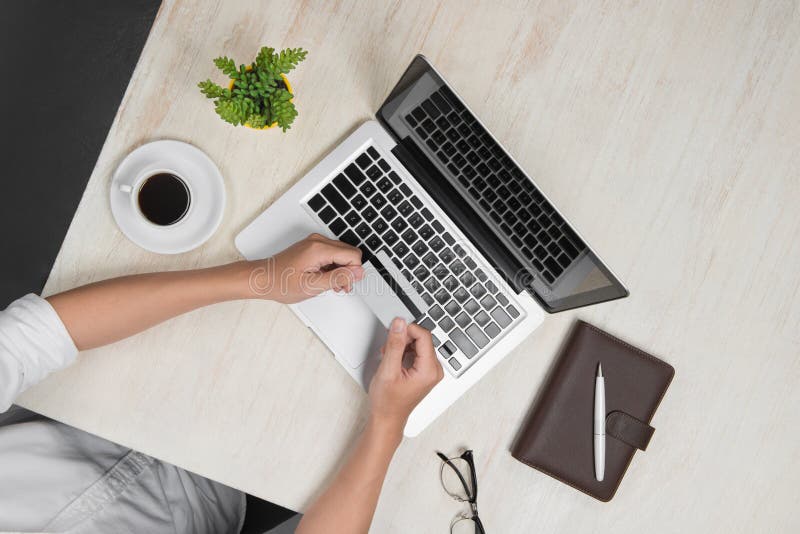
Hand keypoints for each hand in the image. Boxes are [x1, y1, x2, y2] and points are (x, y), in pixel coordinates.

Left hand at [249, 233, 363, 303]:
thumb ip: (338, 278)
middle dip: (348, 271)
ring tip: (329, 284)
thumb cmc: (281, 282)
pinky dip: (332, 267)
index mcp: (319, 248)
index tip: (344, 284)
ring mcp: (315, 242)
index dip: (353, 272)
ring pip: (342, 254)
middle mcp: (318, 241)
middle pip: (349, 253)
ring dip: (340, 270)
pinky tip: (324, 278)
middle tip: (338, 287)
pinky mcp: (312, 247)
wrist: (263, 278)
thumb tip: (357, 272)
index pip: (353, 255)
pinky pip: (332, 254)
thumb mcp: (312, 286)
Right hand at [368, 318, 443, 432]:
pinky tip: (394, 359)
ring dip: (403, 345)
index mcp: (429, 370)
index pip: (424, 336)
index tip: (395, 330)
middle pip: (423, 339)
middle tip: (389, 346)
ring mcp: (431, 371)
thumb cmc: (388, 402)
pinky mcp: (425, 372)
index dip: (408, 329)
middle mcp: (434, 370)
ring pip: (419, 345)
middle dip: (404, 339)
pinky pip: (418, 352)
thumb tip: (400, 324)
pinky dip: (405, 352)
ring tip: (389, 355)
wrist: (387, 418)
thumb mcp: (388, 370)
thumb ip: (395, 344)